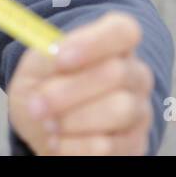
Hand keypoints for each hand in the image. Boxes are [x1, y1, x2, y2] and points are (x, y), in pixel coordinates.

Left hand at [7, 10, 154, 154]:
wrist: (43, 125)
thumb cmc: (44, 86)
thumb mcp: (35, 66)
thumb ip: (47, 57)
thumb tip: (57, 56)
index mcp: (113, 43)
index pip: (122, 30)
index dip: (93, 42)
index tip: (60, 58)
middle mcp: (135, 74)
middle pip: (116, 73)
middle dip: (68, 92)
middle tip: (35, 105)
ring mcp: (140, 110)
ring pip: (118, 110)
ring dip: (72, 120)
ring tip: (47, 124)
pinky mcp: (135, 144)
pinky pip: (109, 146)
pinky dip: (74, 146)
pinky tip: (58, 142)